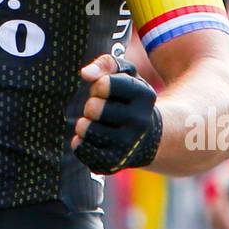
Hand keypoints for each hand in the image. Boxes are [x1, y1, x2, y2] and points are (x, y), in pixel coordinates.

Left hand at [72, 52, 162, 173]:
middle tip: (102, 110)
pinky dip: (79, 142)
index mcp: (144, 96)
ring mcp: (127, 145)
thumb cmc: (130, 100)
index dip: (99, 86)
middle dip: (92, 105)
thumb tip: (85, 73)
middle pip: (92, 107)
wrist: (149, 138)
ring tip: (96, 124)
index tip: (106, 91)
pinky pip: (81, 149)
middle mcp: (139, 122)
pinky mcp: (113, 164)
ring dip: (84, 123)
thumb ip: (106, 64)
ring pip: (85, 129)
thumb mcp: (127, 75)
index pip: (103, 85)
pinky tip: (91, 138)